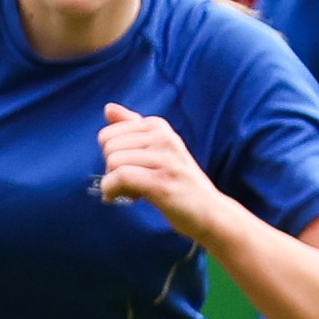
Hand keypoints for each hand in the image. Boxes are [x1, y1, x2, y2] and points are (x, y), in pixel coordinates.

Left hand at [92, 103, 229, 236]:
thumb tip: (108, 107)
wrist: (209, 211)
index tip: (128, 168)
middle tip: (129, 183)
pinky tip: (116, 198)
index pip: (109, 134)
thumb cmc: (178, 182)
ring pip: (113, 161)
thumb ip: (132, 127)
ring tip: (131, 191)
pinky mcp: (162, 182)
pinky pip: (120, 177)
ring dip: (112, 182)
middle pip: (109, 147)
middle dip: (110, 168)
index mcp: (158, 127)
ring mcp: (165, 159)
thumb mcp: (157, 148)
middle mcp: (163, 138)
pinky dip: (111, 190)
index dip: (111, 156)